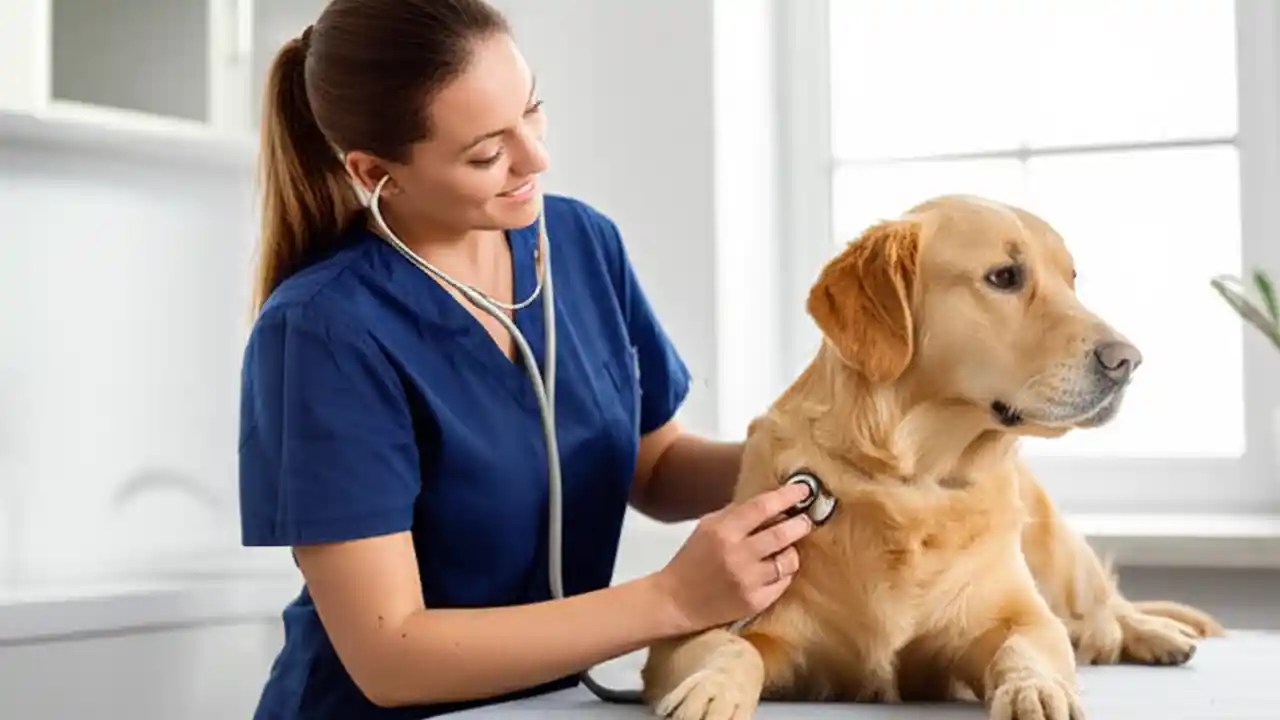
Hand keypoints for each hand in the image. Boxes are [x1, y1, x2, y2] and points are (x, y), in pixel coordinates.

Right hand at [651, 482, 815, 634]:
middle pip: (782, 534)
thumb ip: (737, 513)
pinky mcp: (755, 602)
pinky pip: (784, 582)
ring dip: (792, 551)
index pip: (762, 507)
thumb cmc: (692, 559)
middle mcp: (737, 555)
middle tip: (806, 520)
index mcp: (723, 531)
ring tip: (785, 548)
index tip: (804, 489)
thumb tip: (772, 502)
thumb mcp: (707, 526)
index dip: (787, 496)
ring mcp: (748, 581)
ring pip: (789, 560)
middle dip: (801, 524)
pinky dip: (784, 573)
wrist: (676, 601)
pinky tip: (775, 569)